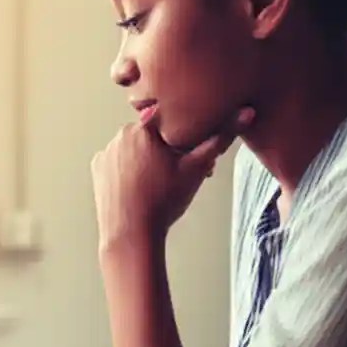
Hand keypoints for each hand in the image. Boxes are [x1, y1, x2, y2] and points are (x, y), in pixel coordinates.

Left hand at [91, 107, 254, 250]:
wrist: (131, 234)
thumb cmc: (165, 201)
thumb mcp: (196, 169)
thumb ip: (221, 138)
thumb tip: (248, 112)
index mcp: (144, 128)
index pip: (169, 119)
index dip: (183, 134)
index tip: (187, 151)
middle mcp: (121, 135)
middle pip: (151, 134)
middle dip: (166, 149)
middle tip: (178, 174)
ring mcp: (107, 152)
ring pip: (134, 148)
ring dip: (146, 158)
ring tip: (158, 184)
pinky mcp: (98, 168)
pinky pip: (118, 162)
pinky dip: (128, 170)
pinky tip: (138, 187)